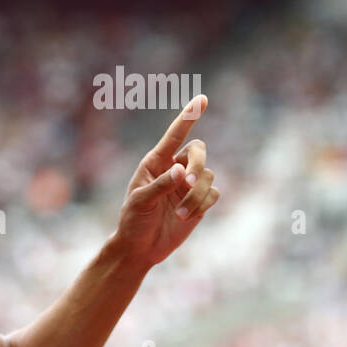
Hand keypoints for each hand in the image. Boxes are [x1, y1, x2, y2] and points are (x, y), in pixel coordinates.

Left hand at [113, 94, 220, 269]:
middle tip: (187, 183)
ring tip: (179, 214)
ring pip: (207, 176)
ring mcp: (189, 184)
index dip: (188, 117)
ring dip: (195, 195)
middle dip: (196, 165)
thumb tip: (181, 170)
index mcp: (155, 162)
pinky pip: (213, 193)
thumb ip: (160, 185)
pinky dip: (202, 204)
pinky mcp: (200, 200)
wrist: (141, 247)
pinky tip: (186, 217)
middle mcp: (174, 168)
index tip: (202, 99)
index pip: (174, 136)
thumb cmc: (133, 221)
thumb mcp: (140, 202)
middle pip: (198, 151)